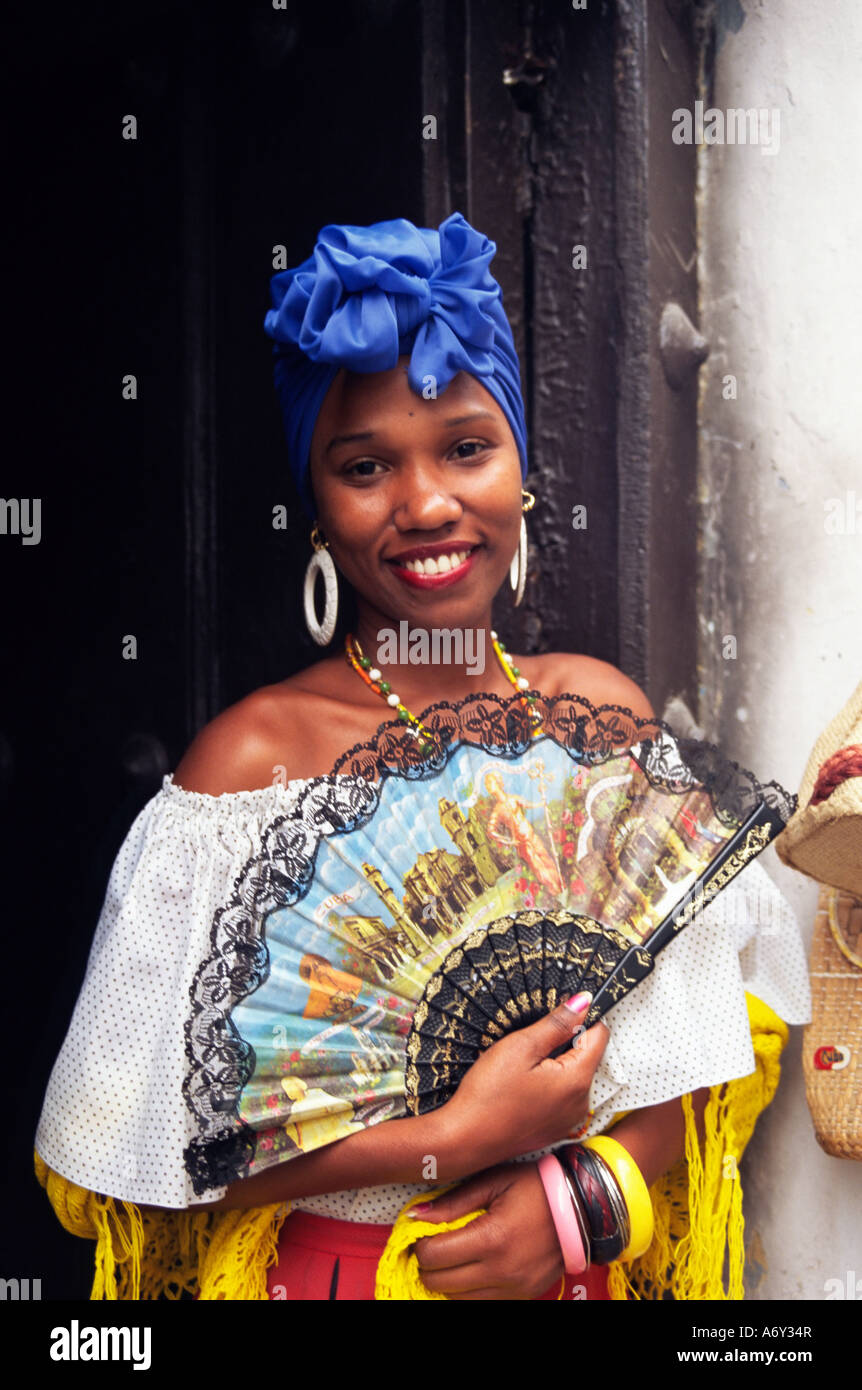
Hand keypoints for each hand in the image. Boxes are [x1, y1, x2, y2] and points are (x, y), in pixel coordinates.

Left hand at [413, 1162, 563, 1299]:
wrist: (583, 1208)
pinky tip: (471, 1269)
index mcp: (492, 1238)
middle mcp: (502, 1270)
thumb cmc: (537, 1187)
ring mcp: (514, 1288)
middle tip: (434, 1245)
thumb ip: (453, 1202)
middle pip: (441, 1283)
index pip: (435, 1256)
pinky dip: (469, 1291)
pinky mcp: (524, 1296)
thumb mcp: (494, 1181)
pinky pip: (482, 1304)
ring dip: (447, 1281)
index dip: (421, 1245)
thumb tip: (416, 1216)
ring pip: (458, 1299)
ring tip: (452, 1257)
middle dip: (430, 1265)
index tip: (424, 1233)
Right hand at [439, 994, 609, 1170]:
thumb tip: (583, 1002)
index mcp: (577, 1080)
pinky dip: (547, 1086)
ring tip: (521, 1069)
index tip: (556, 1015)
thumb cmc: (489, 1095)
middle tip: (529, 1045)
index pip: (600, 1035)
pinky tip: (521, 1088)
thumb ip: (557, 1023)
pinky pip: (561, 1097)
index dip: (581, 1018)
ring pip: (572, 1076)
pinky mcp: (555, 1129)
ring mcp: (568, 1119)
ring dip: (555, 1065)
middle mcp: (581, 1103)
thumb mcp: (522, 1046)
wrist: (465, 1140)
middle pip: (586, 1056)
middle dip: (564, 1043)